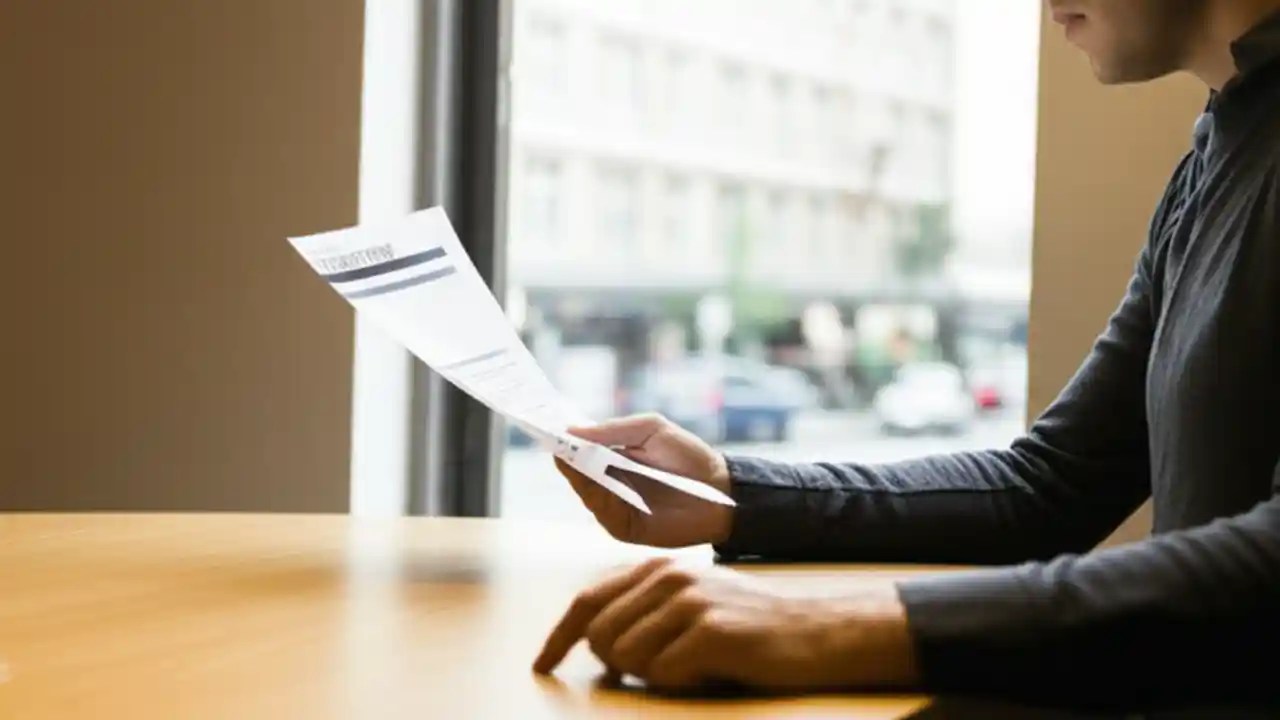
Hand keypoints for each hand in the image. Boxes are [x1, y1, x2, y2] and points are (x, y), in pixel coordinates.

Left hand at [532, 558, 919, 692]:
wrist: (811, 634)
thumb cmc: (746, 624)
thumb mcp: (688, 602)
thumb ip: (641, 609)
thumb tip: (594, 643)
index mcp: (657, 566)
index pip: (587, 600)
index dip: (559, 636)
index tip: (542, 663)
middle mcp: (668, 575)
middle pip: (599, 634)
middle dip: (614, 663)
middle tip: (657, 668)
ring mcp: (690, 601)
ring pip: (625, 656)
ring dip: (648, 675)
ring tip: (687, 666)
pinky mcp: (710, 630)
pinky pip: (661, 674)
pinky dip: (676, 683)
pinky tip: (705, 671)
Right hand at [555, 414, 733, 547]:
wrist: (721, 492)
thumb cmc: (689, 456)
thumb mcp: (652, 429)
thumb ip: (614, 429)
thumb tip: (571, 429)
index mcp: (613, 458)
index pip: (580, 450)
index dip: (564, 440)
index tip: (546, 427)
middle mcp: (609, 484)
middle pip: (578, 473)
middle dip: (566, 458)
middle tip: (553, 444)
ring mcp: (615, 507)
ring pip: (587, 493)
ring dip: (578, 478)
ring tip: (569, 459)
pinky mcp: (624, 528)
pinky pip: (603, 512)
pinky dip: (596, 498)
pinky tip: (591, 482)